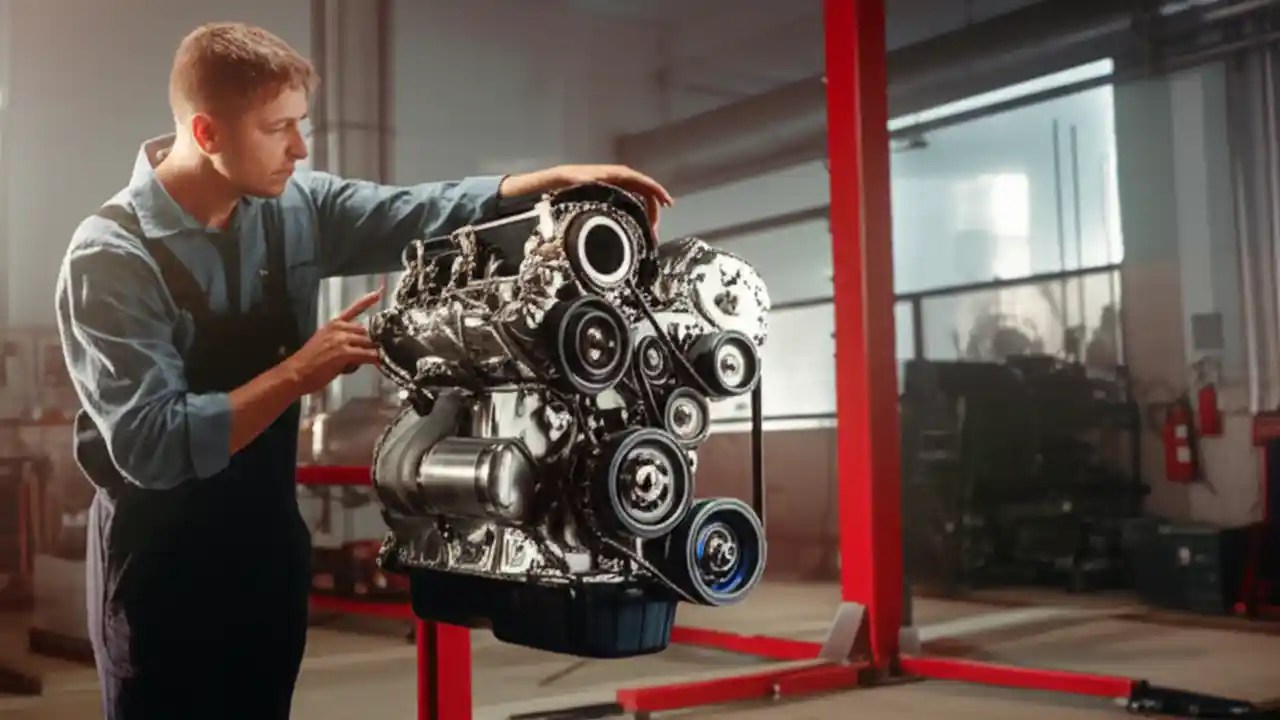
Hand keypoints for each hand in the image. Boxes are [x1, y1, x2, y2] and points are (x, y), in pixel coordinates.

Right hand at [283, 285, 383, 395]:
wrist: (296, 373)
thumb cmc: (310, 362)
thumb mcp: (326, 343)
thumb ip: (343, 340)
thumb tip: (362, 346)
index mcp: (333, 324)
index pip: (353, 310)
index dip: (367, 301)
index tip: (379, 293)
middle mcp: (338, 328)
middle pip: (365, 332)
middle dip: (367, 344)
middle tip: (358, 359)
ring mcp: (341, 339)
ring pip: (368, 343)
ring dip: (368, 354)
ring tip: (351, 365)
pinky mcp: (344, 352)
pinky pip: (367, 354)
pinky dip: (373, 359)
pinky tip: (376, 363)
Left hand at [557, 164, 672, 233]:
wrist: (556, 179)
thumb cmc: (569, 180)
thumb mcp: (582, 184)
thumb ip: (597, 188)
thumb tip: (615, 197)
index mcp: (616, 175)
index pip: (642, 181)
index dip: (656, 191)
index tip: (667, 203)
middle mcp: (619, 178)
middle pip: (644, 193)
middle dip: (653, 210)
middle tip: (655, 231)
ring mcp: (616, 185)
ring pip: (639, 199)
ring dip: (647, 214)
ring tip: (650, 232)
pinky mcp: (612, 192)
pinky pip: (631, 201)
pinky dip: (639, 212)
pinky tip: (640, 225)